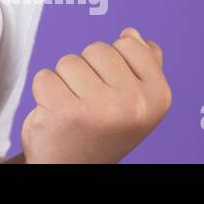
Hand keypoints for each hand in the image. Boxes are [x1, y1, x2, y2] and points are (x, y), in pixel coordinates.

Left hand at [21, 27, 170, 162]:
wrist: (72, 169)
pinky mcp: (64, 112)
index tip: (114, 90)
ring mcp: (99, 108)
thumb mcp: (134, 102)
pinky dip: (44, 92)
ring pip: (68, 61)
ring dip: (65, 82)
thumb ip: (140, 67)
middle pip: (97, 49)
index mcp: (158, 96)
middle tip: (91, 104)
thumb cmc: (101, 132)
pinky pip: (44, 76)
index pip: (129, 43)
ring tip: (74, 109)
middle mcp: (134, 104)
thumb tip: (133, 34)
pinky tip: (56, 115)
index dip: (114, 63)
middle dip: (88, 71)